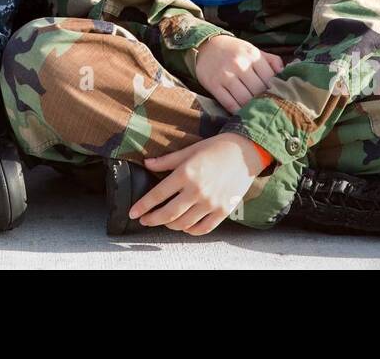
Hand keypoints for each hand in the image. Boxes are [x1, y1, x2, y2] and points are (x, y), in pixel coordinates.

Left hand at [127, 133, 264, 233]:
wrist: (246, 152)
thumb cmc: (216, 148)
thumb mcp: (189, 150)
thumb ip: (167, 160)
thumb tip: (147, 164)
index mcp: (186, 173)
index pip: (158, 195)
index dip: (143, 206)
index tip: (133, 213)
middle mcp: (197, 190)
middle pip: (168, 214)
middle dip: (152, 219)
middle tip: (144, 221)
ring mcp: (211, 203)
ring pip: (184, 223)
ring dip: (170, 225)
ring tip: (164, 221)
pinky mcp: (223, 211)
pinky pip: (203, 228)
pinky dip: (191, 230)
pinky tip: (185, 226)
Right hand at [194, 34, 283, 113]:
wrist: (205, 45)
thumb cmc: (234, 50)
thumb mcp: (253, 50)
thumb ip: (272, 61)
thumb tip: (286, 74)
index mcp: (252, 55)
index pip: (270, 79)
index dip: (274, 90)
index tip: (275, 97)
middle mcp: (239, 64)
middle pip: (258, 90)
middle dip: (263, 100)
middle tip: (266, 106)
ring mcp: (225, 75)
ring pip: (244, 99)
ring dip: (251, 107)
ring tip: (255, 111)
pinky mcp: (213, 85)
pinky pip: (229, 103)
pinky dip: (237, 111)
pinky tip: (242, 112)